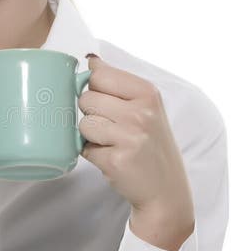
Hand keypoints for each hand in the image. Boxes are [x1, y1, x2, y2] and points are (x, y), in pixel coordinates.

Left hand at [78, 55, 193, 223]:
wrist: (166, 190)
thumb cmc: (151, 145)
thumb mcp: (146, 107)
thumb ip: (118, 83)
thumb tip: (91, 60)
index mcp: (147, 93)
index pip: (99, 75)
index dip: (94, 89)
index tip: (106, 101)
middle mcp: (140, 113)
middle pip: (86, 99)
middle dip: (92, 114)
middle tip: (112, 127)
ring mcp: (129, 137)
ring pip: (83, 124)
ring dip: (91, 136)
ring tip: (112, 143)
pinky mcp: (116, 160)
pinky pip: (84, 149)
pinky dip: (94, 155)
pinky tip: (113, 158)